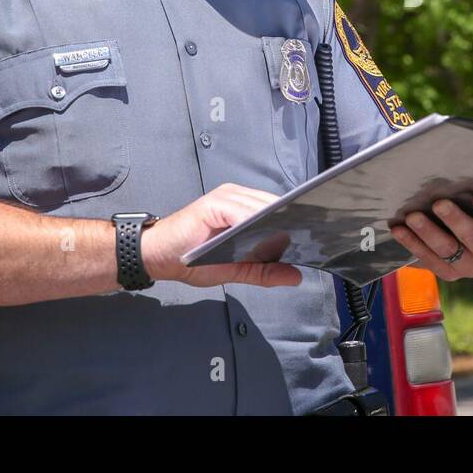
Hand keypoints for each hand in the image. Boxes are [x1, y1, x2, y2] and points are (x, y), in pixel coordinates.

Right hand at [141, 183, 301, 287]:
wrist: (156, 256)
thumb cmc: (191, 259)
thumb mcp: (235, 269)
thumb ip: (264, 271)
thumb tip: (295, 276)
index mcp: (244, 207)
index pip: (278, 209)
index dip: (297, 221)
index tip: (316, 235)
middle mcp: (237, 196)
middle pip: (274, 205)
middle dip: (292, 221)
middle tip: (312, 239)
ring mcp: (226, 197)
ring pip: (262, 206)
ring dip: (277, 221)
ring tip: (294, 237)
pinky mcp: (214, 204)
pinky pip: (241, 212)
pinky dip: (255, 222)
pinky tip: (265, 234)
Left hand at [389, 193, 472, 281]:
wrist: (463, 235)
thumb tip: (458, 171)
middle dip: (455, 220)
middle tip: (439, 203)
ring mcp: (470, 268)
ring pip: (448, 250)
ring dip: (428, 232)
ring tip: (412, 216)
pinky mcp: (449, 274)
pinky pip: (429, 260)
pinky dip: (412, 244)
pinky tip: (399, 230)